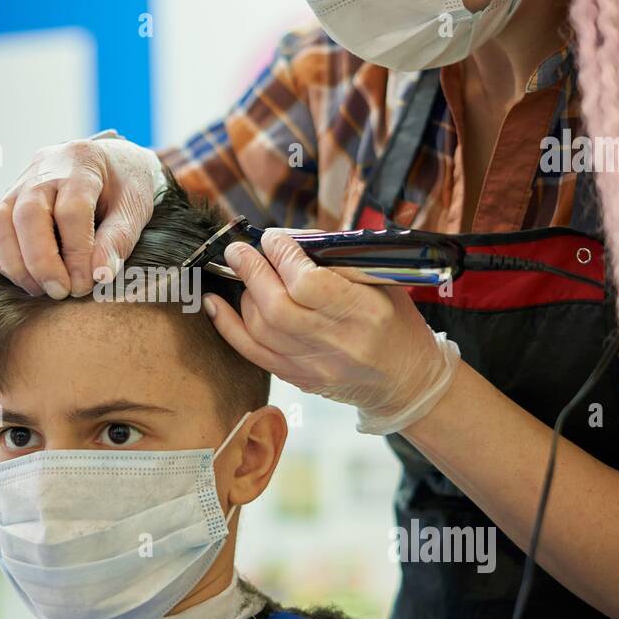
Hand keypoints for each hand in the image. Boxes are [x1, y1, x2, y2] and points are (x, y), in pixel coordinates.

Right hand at [0, 136, 160, 297]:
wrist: (111, 163)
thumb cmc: (126, 186)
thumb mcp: (135, 208)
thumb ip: (119, 240)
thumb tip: (100, 276)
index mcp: (82, 162)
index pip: (71, 210)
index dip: (76, 253)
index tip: (84, 285)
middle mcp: (45, 167)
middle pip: (28, 214)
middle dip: (41, 261)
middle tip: (60, 292)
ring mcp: (20, 182)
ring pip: (0, 221)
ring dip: (16, 264)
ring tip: (41, 290)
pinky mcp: (8, 199)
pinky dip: (2, 259)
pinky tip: (27, 280)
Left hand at [202, 229, 460, 433]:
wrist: (405, 380)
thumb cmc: (395, 322)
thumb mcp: (383, 282)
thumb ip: (336, 258)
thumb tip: (287, 238)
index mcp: (366, 313)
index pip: (310, 285)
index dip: (283, 257)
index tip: (273, 238)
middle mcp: (337, 343)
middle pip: (278, 308)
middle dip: (251, 271)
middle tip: (239, 250)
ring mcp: (313, 366)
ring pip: (260, 328)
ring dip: (242, 294)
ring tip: (242, 271)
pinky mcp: (297, 378)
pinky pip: (251, 352)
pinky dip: (227, 325)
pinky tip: (213, 303)